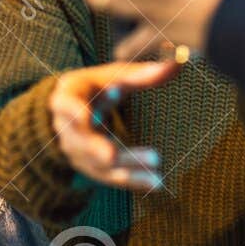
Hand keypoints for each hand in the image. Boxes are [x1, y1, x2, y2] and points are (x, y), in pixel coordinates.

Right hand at [48, 62, 178, 189]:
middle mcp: (67, 130)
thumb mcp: (111, 77)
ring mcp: (78, 153)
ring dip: (127, 165)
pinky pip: (113, 178)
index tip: (85, 116)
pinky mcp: (93, 169)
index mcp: (68, 98)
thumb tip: (178, 63)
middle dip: (97, 148)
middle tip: (111, 155)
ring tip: (155, 163)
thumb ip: (139, 74)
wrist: (72, 113)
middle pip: (82, 141)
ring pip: (100, 164)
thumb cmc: (95, 88)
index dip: (74, 111)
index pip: (66, 105)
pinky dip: (134, 180)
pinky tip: (157, 182)